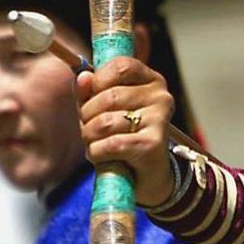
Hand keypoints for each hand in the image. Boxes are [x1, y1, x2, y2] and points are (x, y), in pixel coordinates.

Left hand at [75, 57, 174, 206]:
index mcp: (151, 81)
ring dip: (90, 136)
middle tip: (88, 128)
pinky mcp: (153, 145)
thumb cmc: (123, 137)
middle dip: (87, 115)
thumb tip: (83, 77)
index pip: (121, 66)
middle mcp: (161, 97)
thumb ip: (91, 91)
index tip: (91, 97)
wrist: (146, 178)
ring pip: (106, 121)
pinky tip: (101, 156)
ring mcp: (159, 120)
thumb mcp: (103, 109)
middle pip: (109, 96)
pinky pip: (112, 144)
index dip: (98, 80)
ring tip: (95, 143)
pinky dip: (97, 152)